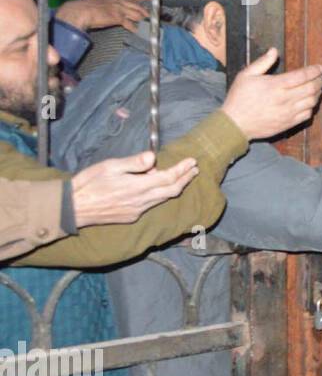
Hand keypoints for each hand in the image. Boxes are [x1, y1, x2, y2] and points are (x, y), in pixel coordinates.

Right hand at [55, 0, 148, 31]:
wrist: (78, 12)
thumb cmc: (80, 8)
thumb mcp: (91, 2)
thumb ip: (97, 4)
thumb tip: (97, 8)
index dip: (130, 2)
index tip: (135, 4)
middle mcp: (114, 1)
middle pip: (132, 4)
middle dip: (140, 8)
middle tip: (146, 12)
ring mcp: (117, 8)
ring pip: (133, 12)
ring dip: (139, 17)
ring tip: (144, 20)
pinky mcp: (117, 17)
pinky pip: (128, 23)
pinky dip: (133, 27)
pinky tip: (135, 30)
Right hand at [71, 151, 198, 226]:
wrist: (73, 208)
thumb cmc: (89, 183)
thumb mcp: (110, 166)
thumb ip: (134, 163)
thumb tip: (153, 158)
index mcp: (138, 187)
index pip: (168, 178)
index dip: (182, 170)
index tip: (192, 162)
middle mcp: (141, 201)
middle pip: (172, 191)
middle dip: (185, 179)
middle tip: (194, 170)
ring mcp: (137, 211)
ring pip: (163, 199)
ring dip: (175, 188)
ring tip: (183, 178)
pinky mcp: (131, 217)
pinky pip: (151, 205)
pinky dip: (160, 195)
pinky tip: (158, 188)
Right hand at [220, 47, 321, 140]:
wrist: (235, 124)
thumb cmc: (239, 98)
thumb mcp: (246, 75)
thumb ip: (262, 62)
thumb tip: (274, 50)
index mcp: (276, 85)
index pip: (303, 76)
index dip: (314, 70)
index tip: (320, 68)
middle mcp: (285, 99)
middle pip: (311, 88)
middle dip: (319, 81)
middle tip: (321, 77)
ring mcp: (288, 113)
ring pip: (312, 102)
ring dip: (318, 93)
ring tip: (318, 88)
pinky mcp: (288, 123)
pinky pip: (307, 115)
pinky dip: (312, 107)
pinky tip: (310, 102)